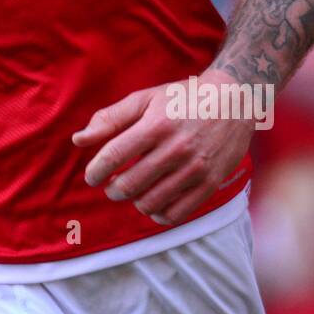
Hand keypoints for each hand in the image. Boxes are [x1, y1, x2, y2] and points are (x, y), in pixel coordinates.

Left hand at [71, 68, 255, 225]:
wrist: (234, 100)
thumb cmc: (182, 98)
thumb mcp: (145, 99)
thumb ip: (110, 119)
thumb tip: (79, 140)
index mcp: (156, 125)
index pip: (114, 155)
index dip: (96, 171)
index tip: (92, 177)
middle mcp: (176, 148)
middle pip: (130, 184)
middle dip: (113, 189)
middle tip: (111, 186)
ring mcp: (195, 168)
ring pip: (152, 202)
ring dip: (134, 202)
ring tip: (132, 192)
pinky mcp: (211, 183)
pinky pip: (178, 212)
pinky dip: (160, 214)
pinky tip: (154, 204)